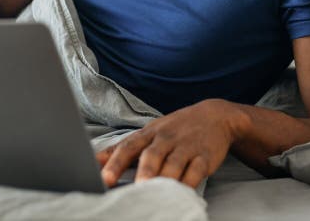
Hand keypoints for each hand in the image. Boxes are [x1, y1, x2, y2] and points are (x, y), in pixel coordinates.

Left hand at [95, 98, 246, 188]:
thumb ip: (123, 148)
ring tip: (155, 192)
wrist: (215, 116)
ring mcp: (186, 147)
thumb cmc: (175, 129)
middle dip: (143, 171)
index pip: (129, 147)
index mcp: (149, 134)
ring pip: (173, 163)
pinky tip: (181, 191)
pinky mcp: (205, 156)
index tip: (104, 178)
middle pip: (151, 155)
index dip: (115, 162)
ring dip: (164, 178)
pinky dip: (189, 182)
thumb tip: (95, 160)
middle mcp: (166, 139)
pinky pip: (196, 170)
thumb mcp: (148, 133)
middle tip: (136, 187)